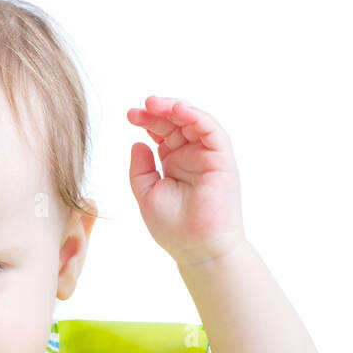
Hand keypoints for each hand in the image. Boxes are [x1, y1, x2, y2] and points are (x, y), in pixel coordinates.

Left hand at [127, 96, 247, 265]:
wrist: (197, 250)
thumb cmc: (173, 228)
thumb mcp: (146, 194)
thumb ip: (140, 169)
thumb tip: (137, 143)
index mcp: (174, 162)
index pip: (161, 133)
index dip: (147, 121)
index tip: (130, 115)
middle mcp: (192, 156)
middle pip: (175, 123)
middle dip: (157, 112)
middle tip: (139, 107)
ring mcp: (208, 156)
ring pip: (194, 122)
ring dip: (175, 108)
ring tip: (153, 103)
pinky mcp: (223, 160)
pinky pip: (212, 131)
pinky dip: (196, 117)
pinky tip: (179, 110)